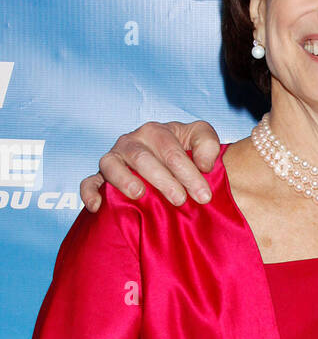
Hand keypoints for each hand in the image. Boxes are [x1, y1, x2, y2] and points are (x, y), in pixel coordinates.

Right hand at [79, 119, 221, 212]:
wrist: (170, 166)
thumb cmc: (186, 153)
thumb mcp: (201, 140)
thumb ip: (207, 144)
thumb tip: (203, 164)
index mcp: (156, 132)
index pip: (171, 151)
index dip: (188, 173)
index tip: (204, 195)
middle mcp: (132, 142)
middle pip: (143, 158)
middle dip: (163, 180)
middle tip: (180, 200)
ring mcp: (114, 159)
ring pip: (111, 165)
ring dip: (124, 180)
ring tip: (139, 194)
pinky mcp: (100, 177)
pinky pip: (89, 182)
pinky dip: (90, 192)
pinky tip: (98, 206)